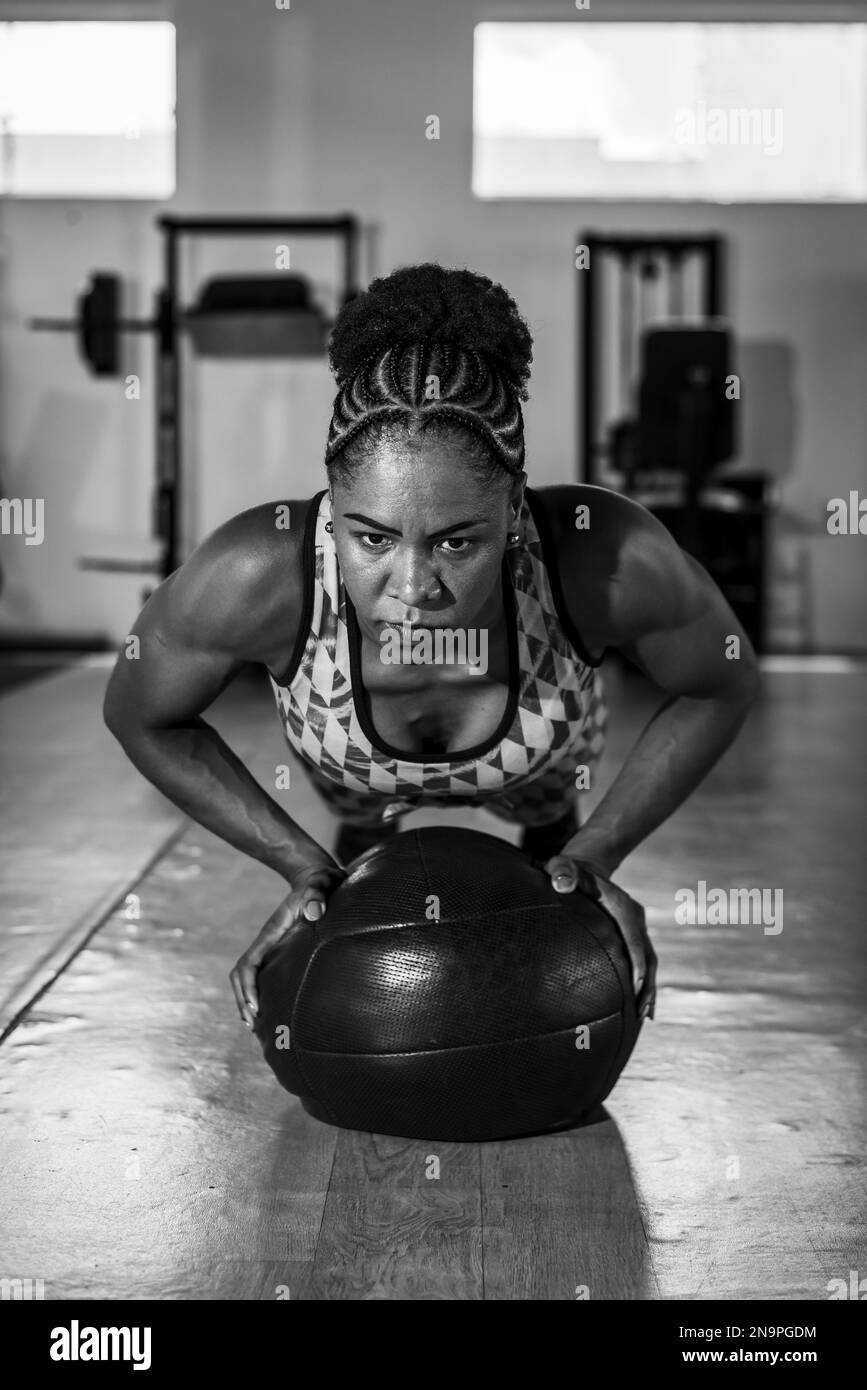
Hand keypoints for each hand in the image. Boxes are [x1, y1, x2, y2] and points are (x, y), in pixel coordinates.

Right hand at [229, 852, 345, 1028]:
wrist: (316, 877)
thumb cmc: (321, 882)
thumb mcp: (321, 884)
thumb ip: (317, 895)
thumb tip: (314, 914)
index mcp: (272, 932)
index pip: (248, 963)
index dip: (248, 986)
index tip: (255, 1007)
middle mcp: (267, 941)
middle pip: (242, 974)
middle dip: (243, 1000)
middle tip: (253, 1026)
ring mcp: (272, 946)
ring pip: (249, 976)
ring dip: (247, 999)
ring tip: (256, 1026)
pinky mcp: (281, 950)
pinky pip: (262, 974)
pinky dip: (259, 993)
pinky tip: (270, 1010)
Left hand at [542, 844, 656, 1021]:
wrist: (583, 868)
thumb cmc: (567, 871)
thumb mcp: (560, 867)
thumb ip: (560, 872)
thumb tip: (562, 884)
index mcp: (622, 906)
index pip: (634, 938)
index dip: (636, 961)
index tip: (636, 986)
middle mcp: (634, 918)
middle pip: (647, 956)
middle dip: (647, 985)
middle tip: (642, 1013)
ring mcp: (635, 929)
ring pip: (649, 962)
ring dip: (649, 989)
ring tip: (645, 1016)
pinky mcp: (631, 937)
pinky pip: (642, 962)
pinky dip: (644, 983)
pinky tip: (641, 1007)